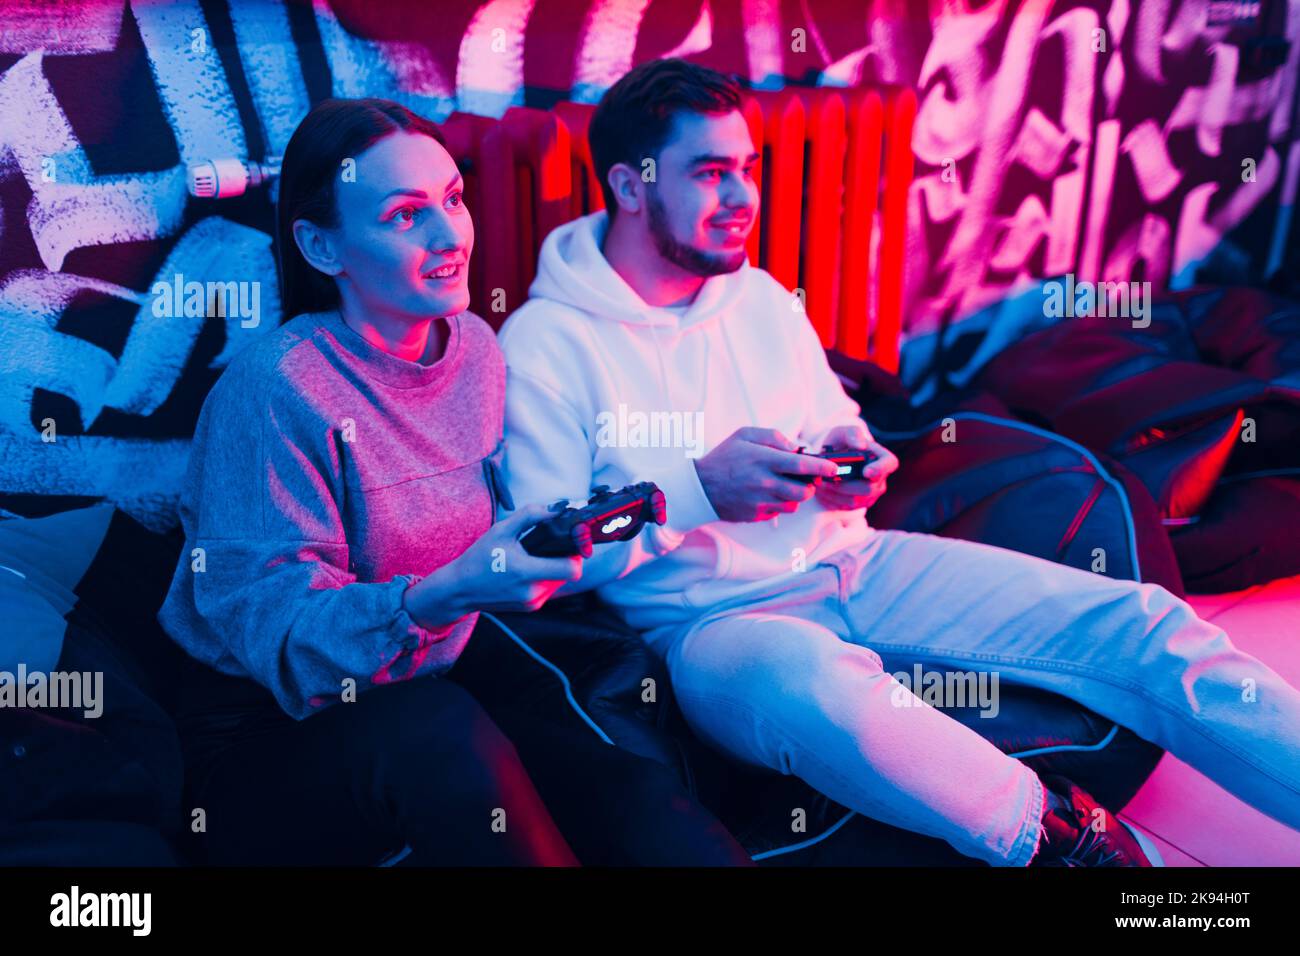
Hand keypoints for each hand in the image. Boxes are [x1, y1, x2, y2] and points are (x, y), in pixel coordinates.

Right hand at [402, 504, 582, 627]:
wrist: (461, 589)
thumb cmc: (479, 558)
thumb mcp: (501, 530)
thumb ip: (531, 515)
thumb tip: (557, 508)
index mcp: (526, 572)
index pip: (572, 569)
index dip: (577, 553)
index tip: (571, 541)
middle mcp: (533, 591)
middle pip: (569, 574)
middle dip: (566, 557)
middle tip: (553, 544)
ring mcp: (533, 603)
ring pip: (560, 581)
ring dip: (555, 568)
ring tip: (537, 556)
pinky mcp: (530, 608)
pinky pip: (549, 589)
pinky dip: (545, 577)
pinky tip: (529, 569)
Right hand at [694, 427, 839, 521]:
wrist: (700, 487)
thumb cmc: (724, 457)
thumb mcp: (744, 435)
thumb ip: (773, 437)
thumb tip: (795, 448)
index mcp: (764, 460)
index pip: (802, 466)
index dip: (822, 468)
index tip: (834, 468)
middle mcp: (764, 482)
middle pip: (803, 491)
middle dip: (811, 486)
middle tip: (807, 479)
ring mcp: (760, 501)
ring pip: (794, 504)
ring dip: (796, 496)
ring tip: (785, 486)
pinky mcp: (756, 515)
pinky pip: (778, 512)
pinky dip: (780, 504)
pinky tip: (769, 494)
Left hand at [814, 423, 898, 511]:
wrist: (832, 460)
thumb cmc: (841, 444)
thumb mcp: (843, 433)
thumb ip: (852, 434)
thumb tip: (860, 446)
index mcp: (881, 458)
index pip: (889, 464)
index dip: (879, 469)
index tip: (866, 472)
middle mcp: (880, 478)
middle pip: (868, 488)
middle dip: (845, 486)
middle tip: (826, 480)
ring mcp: (871, 494)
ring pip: (855, 500)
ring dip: (835, 494)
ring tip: (820, 484)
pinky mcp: (859, 504)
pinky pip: (847, 507)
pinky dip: (832, 500)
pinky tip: (823, 491)